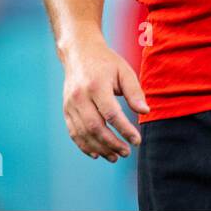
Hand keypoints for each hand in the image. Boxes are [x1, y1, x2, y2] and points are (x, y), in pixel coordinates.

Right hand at [61, 36, 148, 161]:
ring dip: (100, 148)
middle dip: (111, 143)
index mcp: (96, 85)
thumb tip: (145, 112)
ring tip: (115, 156)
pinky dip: (85, 146)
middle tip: (126, 152)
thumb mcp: (124, 71)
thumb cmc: (107, 62)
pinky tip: (97, 154)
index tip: (137, 140)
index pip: (111, 113)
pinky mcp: (66, 110)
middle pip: (95, 127)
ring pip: (83, 133)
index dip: (124, 129)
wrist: (79, 53)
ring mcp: (70, 105)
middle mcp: (80, 97)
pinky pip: (74, 133)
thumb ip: (135, 92)